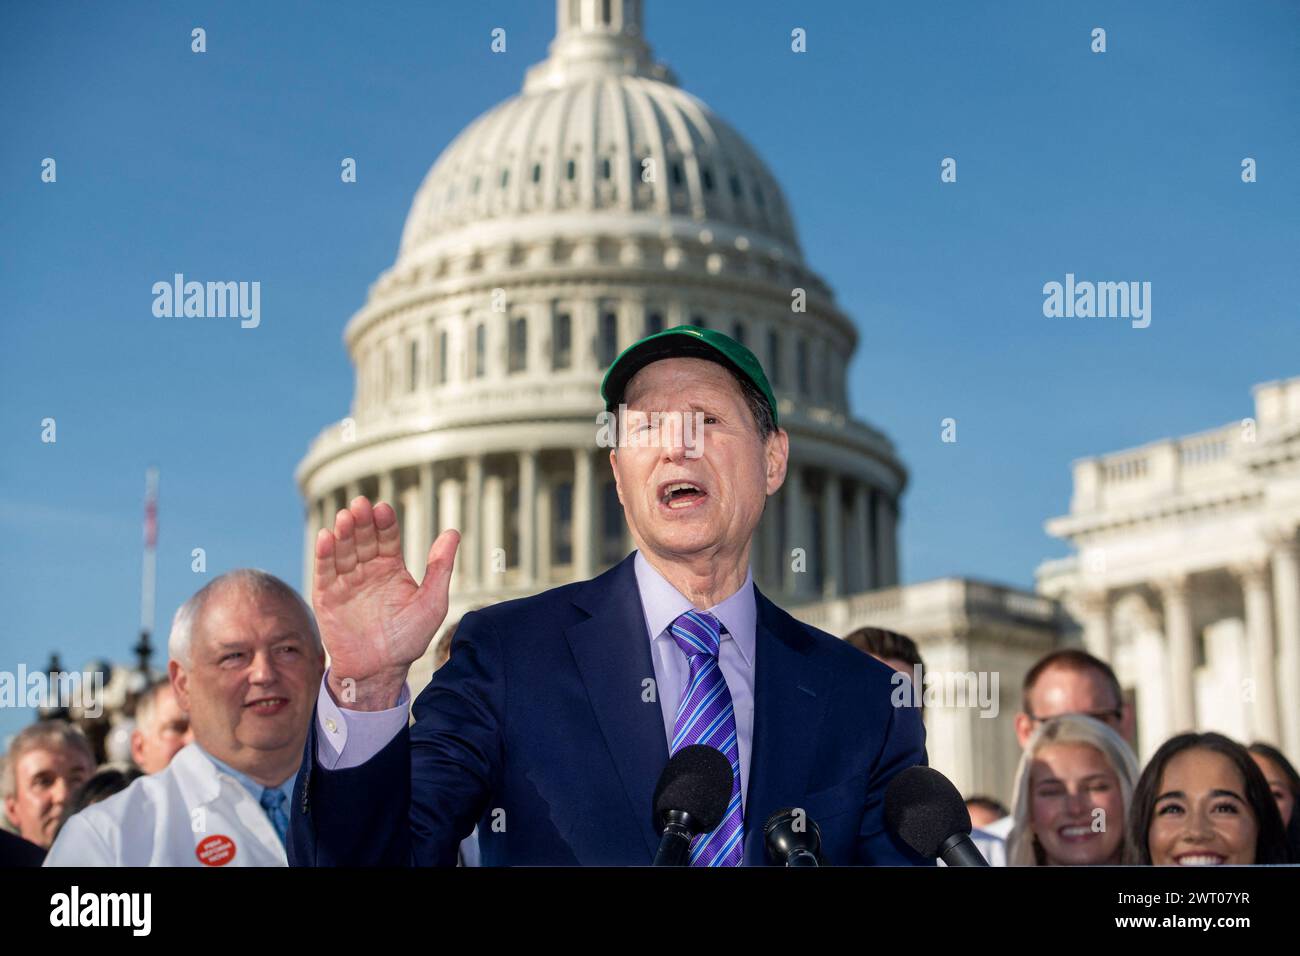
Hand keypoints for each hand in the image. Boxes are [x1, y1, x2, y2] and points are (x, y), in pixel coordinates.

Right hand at [313, 496, 458, 709]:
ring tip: (345, 517)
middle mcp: (367, 570)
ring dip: (343, 533)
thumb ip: (440, 567)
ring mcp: (346, 581)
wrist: (380, 670)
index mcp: (391, 567)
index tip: (383, 509)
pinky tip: (326, 537)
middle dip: (361, 521)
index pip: (387, 537)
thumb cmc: (408, 638)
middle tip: (360, 505)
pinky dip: (324, 554)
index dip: (384, 523)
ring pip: (343, 550)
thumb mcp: (431, 602)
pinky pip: (325, 572)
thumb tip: (453, 531)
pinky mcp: (327, 596)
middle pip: (363, 539)